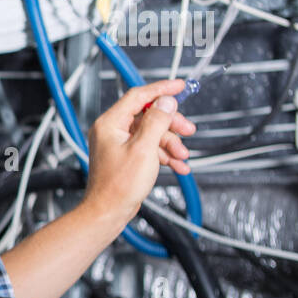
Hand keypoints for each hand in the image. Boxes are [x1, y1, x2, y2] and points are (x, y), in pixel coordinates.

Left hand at [82, 79, 196, 225]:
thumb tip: (166, 102)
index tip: (179, 86)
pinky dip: (165, 154)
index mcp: (110, 123)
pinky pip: (149, 148)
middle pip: (148, 115)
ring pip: (152, 133)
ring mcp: (119, 144)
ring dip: (170, 143)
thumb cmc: (118, 185)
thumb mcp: (144, 148)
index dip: (161, 89)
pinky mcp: (126, 156)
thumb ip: (157, 121)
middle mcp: (112, 131)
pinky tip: (178, 165)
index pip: (138, 96)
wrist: (109, 211)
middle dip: (171, 123)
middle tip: (188, 129)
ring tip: (182, 156)